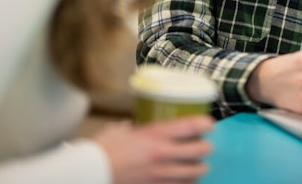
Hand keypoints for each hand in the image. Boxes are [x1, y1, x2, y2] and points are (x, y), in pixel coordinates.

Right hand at [93, 115, 213, 183]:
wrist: (91, 173)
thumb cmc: (102, 150)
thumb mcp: (118, 130)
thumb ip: (131, 127)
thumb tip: (132, 126)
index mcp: (153, 135)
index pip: (188, 126)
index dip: (204, 124)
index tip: (209, 124)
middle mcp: (161, 154)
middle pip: (199, 151)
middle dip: (205, 148)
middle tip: (204, 146)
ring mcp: (160, 174)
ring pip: (195, 172)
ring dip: (199, 168)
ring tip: (199, 165)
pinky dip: (187, 183)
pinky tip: (186, 180)